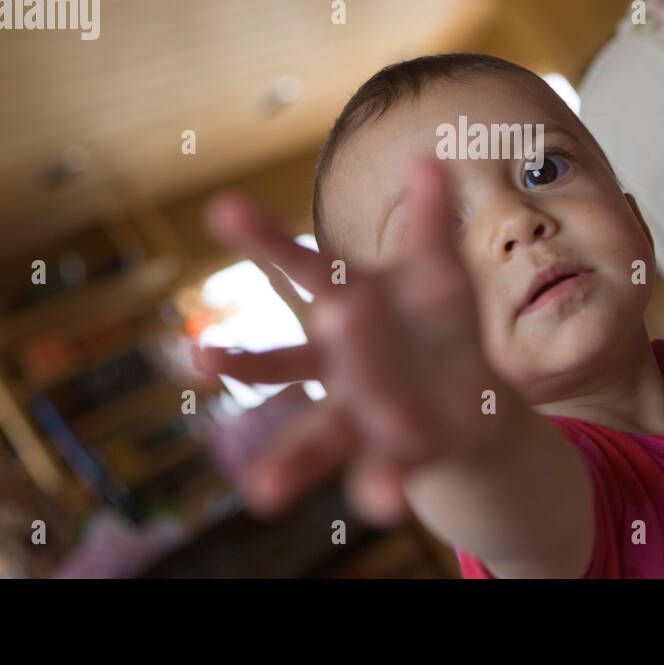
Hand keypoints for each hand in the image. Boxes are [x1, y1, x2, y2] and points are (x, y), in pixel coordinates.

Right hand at [199, 155, 499, 526]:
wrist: (464, 389)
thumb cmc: (437, 320)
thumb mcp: (437, 270)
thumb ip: (429, 222)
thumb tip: (429, 157)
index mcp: (348, 303)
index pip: (303, 268)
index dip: (264, 240)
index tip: (220, 208)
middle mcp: (336, 360)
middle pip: (287, 358)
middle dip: (249, 357)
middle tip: (199, 356)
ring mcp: (355, 409)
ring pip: (314, 433)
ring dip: (290, 463)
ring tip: (264, 494)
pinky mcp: (388, 450)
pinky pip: (381, 472)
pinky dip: (380, 489)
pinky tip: (383, 506)